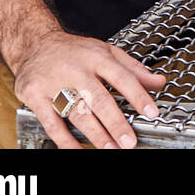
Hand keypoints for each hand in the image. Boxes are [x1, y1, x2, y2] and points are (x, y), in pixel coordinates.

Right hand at [12, 30, 164, 148]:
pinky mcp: (36, 96)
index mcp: (98, 57)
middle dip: (116, 122)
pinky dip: (64, 139)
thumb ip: (133, 69)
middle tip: (129, 141)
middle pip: (99, 99)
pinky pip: (51, 122)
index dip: (138, 96)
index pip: (123, 77)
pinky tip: (76, 150)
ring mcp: (55, 84)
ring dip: (95, 134)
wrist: (35, 44)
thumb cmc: (75, 51)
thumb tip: (160, 83)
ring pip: (77, 112)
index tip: (152, 113)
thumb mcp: (107, 52)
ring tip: (110, 148)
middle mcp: (77, 70)